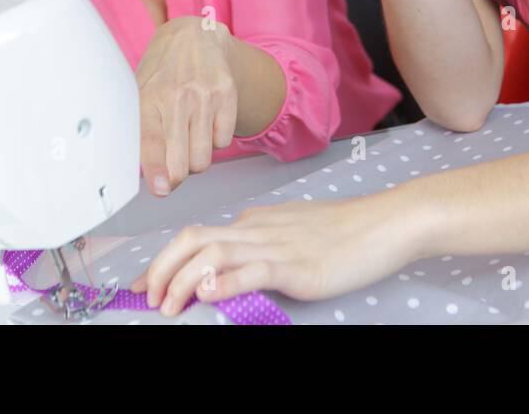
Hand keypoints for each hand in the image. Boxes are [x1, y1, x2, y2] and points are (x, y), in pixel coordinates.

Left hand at [129, 194, 418, 314]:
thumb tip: (235, 262)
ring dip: (181, 280)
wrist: (384, 223)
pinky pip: (252, 270)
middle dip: (160, 268)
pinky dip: (224, 281)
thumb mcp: (292, 231)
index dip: (163, 260)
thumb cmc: (345, 230)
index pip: (196, 235)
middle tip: (146, 298)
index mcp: (254, 222)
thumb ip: (262, 243)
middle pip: (192, 239)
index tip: (144, 284)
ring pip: (212, 252)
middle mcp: (256, 229)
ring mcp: (275, 245)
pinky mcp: (295, 265)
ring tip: (168, 306)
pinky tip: (208, 294)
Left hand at [135, 15, 237, 197]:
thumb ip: (141, 133)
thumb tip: (149, 176)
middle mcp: (177, 96)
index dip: (156, 171)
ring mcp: (205, 95)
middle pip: (182, 161)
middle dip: (177, 174)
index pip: (151, 142)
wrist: (194, 37)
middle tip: (172, 167)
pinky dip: (214, 141)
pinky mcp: (227, 94)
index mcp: (148, 98)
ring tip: (188, 140)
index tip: (161, 189)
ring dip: (195, 160)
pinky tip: (205, 123)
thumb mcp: (140, 95)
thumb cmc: (162, 72)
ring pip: (204, 158)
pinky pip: (223, 141)